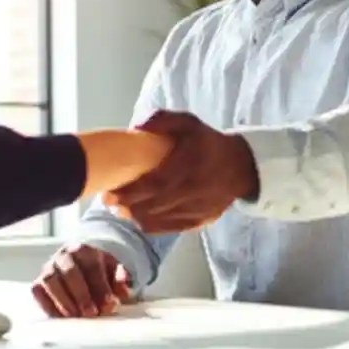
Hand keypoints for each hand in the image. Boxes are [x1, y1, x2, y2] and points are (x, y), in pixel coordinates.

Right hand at [31, 244, 130, 317]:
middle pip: (70, 272)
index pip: (92, 266)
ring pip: (50, 280)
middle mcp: (63, 256)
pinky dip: (49, 306)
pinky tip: (63, 318)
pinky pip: (38, 292)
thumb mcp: (113, 272)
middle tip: (92, 313)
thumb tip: (123, 293)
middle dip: (81, 294)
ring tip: (77, 317)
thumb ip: (120, 281)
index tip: (109, 304)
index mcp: (85, 250)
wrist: (81, 268)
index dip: (101, 286)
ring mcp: (48, 268)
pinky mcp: (38, 283)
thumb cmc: (99, 273)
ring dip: (64, 301)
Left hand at [104, 110, 259, 233]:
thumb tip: (136, 128)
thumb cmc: (208, 143)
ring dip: (136, 216)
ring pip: (160, 220)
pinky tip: (139, 217)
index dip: (131, 192)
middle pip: (154, 205)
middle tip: (108, 202)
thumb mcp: (189, 123)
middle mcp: (194, 191)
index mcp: (190, 165)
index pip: (155, 184)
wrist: (241, 167)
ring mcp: (198, 209)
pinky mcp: (200, 221)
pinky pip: (170, 228)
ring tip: (120, 209)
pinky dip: (151, 224)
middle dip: (127, 206)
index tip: (110, 192)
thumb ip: (162, 120)